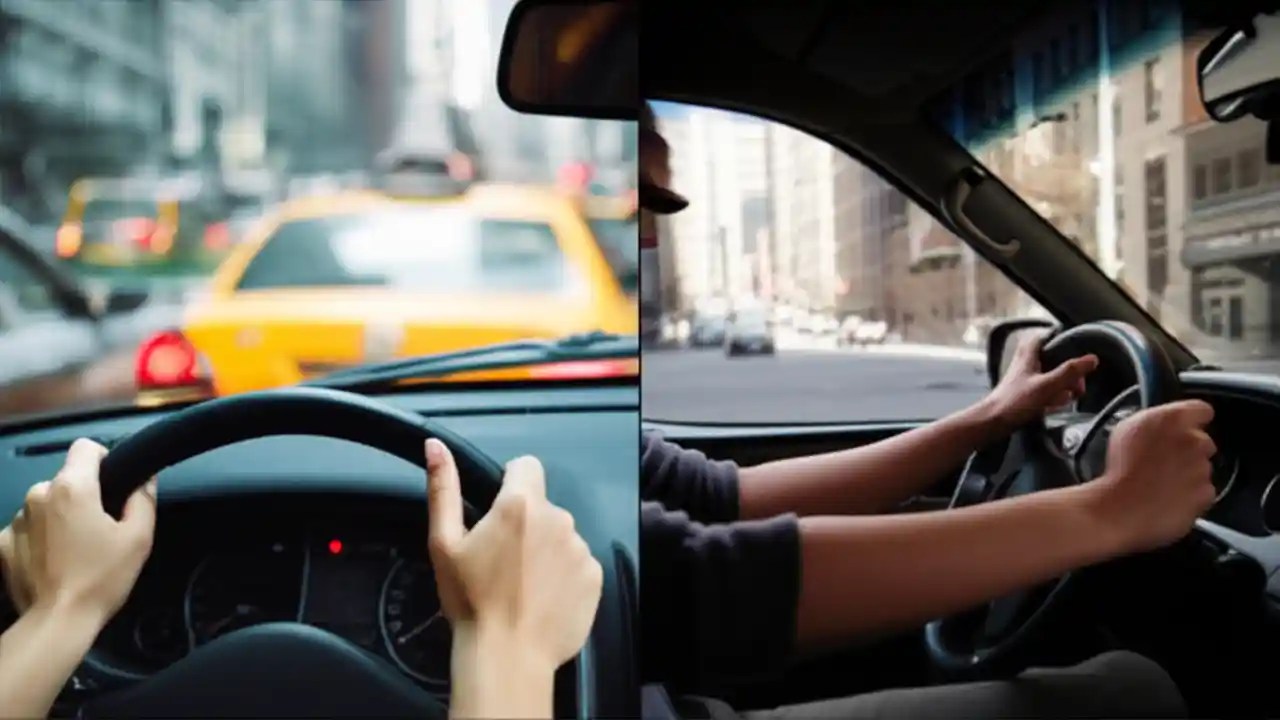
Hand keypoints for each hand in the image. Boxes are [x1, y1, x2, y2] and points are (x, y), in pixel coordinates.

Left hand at [0, 439, 156, 627]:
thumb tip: (144, 478)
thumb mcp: (139, 538)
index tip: (113, 483)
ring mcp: (15, 519)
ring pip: (45, 504)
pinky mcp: (1, 543)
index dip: (103, 459)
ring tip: (73, 549)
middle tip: (99, 528)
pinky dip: (39, 538)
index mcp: (73, 488)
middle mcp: (38, 494)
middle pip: (66, 479)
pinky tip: (51, 561)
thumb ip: (143, 498)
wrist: (58, 622)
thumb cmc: (102, 577)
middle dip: (82, 496)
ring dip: (58, 517)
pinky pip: (26, 528)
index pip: (85, 447)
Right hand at [424, 439, 602, 669]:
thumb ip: (443, 488)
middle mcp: (558, 518)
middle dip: (526, 523)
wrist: (507, 657)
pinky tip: (542, 598)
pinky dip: (563, 574)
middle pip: (542, 506)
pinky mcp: (595, 577)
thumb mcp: (444, 543)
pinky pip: (578, 563)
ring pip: (560, 535)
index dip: (510, 483)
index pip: (526, 466)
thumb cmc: (470, 601)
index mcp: (521, 505)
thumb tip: (435, 446)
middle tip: (502, 559)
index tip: (497, 512)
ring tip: (522, 584)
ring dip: (545, 549)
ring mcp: (581, 548)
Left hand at [986, 330, 1097, 431]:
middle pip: (1055, 360)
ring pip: (1053, 377)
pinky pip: (1047, 392)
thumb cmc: (1014, 402)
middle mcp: (1026, 364)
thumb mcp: (1047, 385)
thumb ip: (1070, 372)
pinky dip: (1053, 398)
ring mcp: (1026, 379)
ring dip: (1063, 387)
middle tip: (1078, 384)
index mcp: (1029, 355)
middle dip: (1069, 373)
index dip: (1062, 338)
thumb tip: (1092, 359)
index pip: (1046, 336)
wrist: (992, 423)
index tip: (1078, 346)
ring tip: (1067, 397)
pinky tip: (1054, 407)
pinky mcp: (1026, 394)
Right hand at [1086, 400, 1216, 552]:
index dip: (1193, 419)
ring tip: (1160, 483)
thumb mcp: (1125, 430)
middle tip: (1163, 460)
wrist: (1119, 508)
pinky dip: (1189, 495)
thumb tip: (1160, 423)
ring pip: (1201, 468)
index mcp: (1173, 419)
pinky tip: (1167, 497)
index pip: (1201, 409)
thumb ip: (1152, 421)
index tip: (1183, 427)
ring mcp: (1203, 469)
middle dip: (1188, 449)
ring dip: (1187, 473)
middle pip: (1203, 441)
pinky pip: (1202, 492)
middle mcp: (1194, 441)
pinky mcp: (1205, 494)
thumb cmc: (1117, 469)